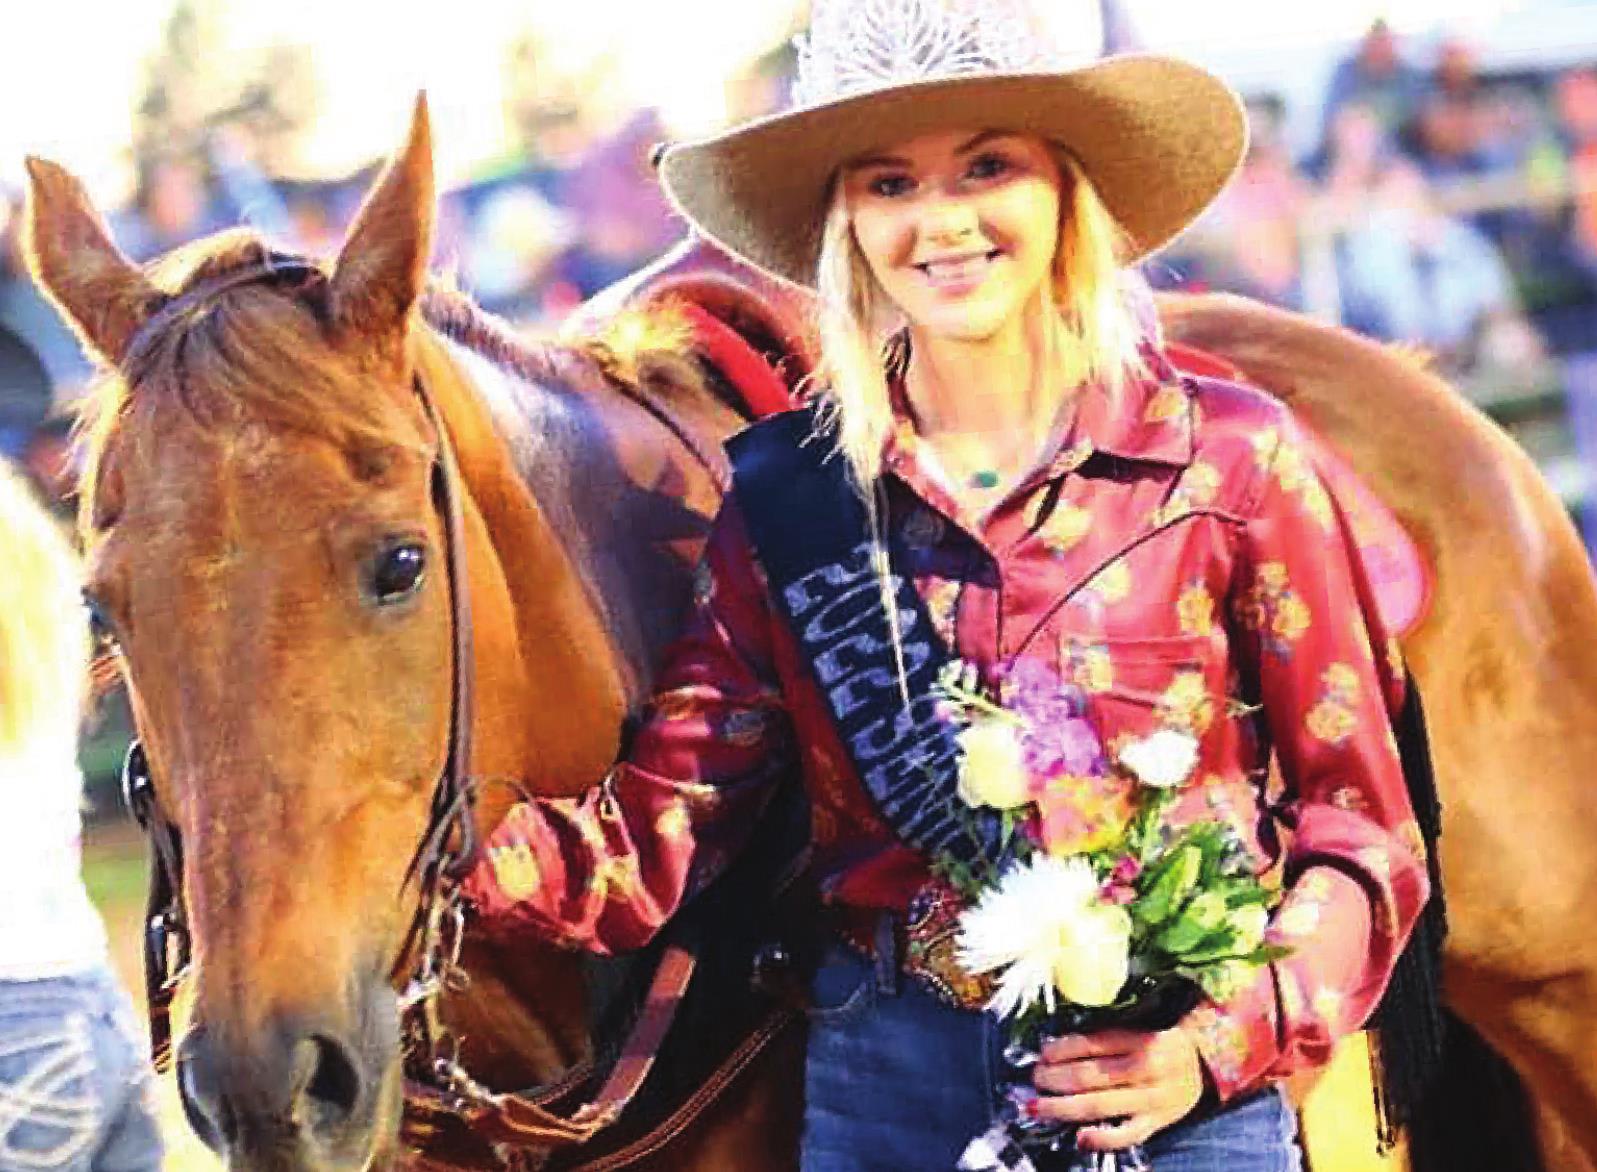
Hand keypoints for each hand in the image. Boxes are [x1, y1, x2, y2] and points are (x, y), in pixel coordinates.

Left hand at [1032, 1027, 1206, 1150]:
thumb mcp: (1140, 1028)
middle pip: (1089, 1075)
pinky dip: (1101, 1138)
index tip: (1042, 1053)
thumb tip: (1059, 1044)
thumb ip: (1107, 1035)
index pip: (1091, 1043)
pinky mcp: (1156, 1122)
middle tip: (1036, 1077)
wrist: (1204, 1065)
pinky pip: (1126, 1135)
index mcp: (1141, 1039)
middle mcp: (1146, 1068)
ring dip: (1062, 1107)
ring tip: (1038, 1105)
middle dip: (1054, 1078)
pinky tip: (1079, 1136)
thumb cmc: (1162, 1043)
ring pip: (1099, 1105)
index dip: (1061, 1049)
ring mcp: (1152, 1099)